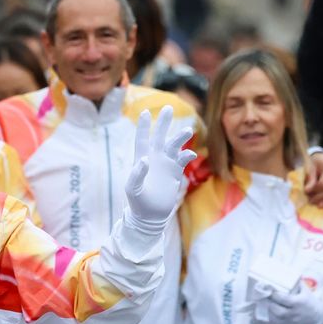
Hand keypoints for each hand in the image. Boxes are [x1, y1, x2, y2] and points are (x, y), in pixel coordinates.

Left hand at [124, 110, 198, 224]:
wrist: (150, 216)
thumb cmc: (137, 202)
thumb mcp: (132, 189)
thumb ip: (136, 174)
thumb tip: (145, 159)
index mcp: (141, 159)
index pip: (142, 139)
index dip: (143, 126)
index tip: (145, 112)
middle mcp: (154, 158)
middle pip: (159, 136)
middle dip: (163, 123)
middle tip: (168, 108)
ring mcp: (165, 165)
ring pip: (173, 146)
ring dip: (179, 138)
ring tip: (187, 131)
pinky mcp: (175, 173)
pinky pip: (182, 160)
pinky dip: (187, 155)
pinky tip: (190, 154)